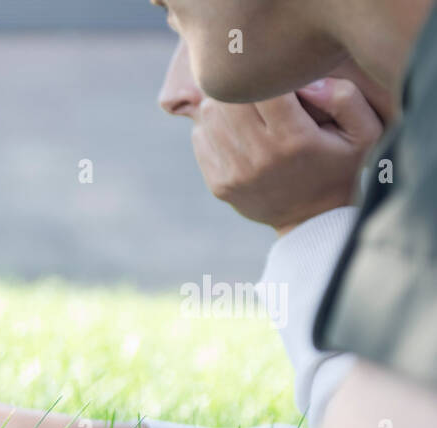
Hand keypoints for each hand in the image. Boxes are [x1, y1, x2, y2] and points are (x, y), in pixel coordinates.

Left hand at [192, 78, 383, 232]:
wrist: (315, 219)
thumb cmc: (342, 167)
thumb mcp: (365, 132)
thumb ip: (345, 97)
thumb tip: (308, 81)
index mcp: (294, 139)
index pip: (262, 87)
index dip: (265, 71)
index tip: (274, 69)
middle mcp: (260, 157)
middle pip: (228, 98)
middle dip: (240, 84)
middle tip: (257, 82)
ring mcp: (234, 173)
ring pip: (209, 115)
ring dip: (225, 102)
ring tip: (247, 103)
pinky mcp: (219, 184)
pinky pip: (201, 137)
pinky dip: (213, 126)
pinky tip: (237, 129)